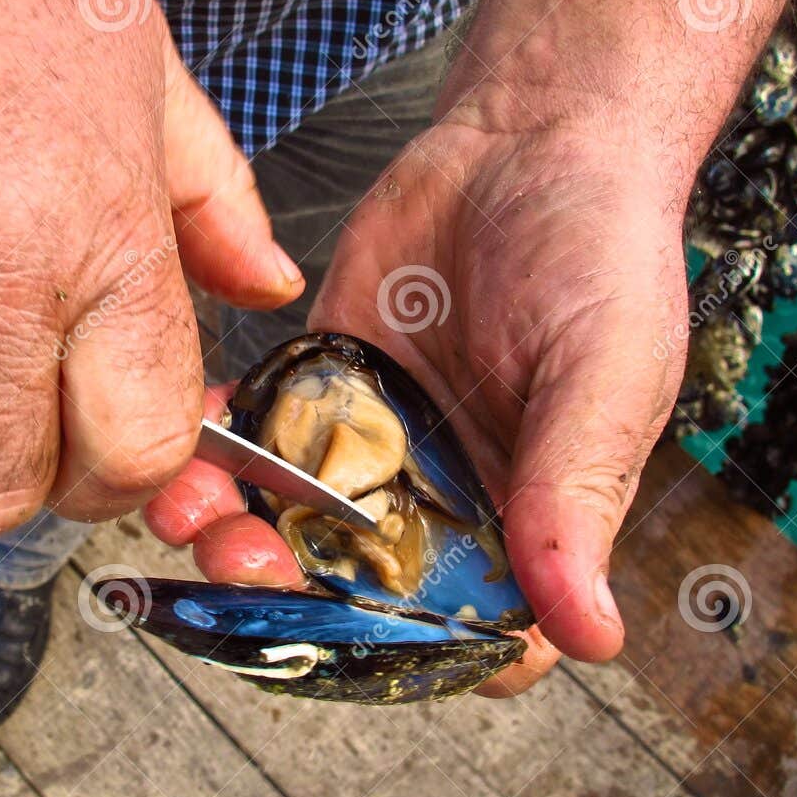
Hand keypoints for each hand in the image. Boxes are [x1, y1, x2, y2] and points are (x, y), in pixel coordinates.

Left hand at [145, 118, 687, 694]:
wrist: (530, 135)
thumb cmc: (600, 250)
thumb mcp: (604, 374)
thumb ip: (578, 495)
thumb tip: (594, 635)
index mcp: (528, 520)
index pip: (478, 637)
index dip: (418, 661)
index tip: (352, 641)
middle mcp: (447, 500)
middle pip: (357, 594)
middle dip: (288, 596)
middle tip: (243, 564)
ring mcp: (377, 447)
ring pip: (293, 527)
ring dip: (234, 531)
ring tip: (192, 507)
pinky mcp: (323, 387)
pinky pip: (261, 441)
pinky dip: (217, 450)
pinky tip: (192, 441)